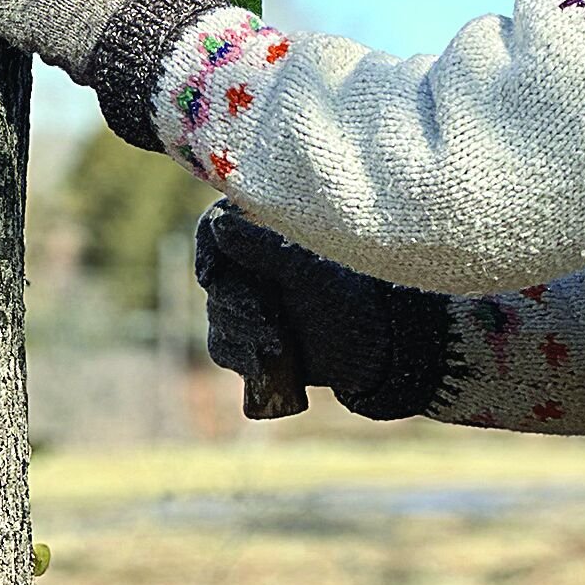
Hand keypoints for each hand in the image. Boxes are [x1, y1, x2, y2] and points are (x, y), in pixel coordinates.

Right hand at [196, 201, 413, 414]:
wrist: (374, 346)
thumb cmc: (349, 292)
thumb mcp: (306, 267)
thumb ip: (262, 246)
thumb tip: (219, 225)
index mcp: (263, 228)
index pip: (215, 226)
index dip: (209, 249)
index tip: (213, 275)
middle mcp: (249, 261)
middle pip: (215, 278)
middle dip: (237, 300)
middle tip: (267, 314)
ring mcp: (247, 299)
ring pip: (217, 316)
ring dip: (241, 330)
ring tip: (278, 341)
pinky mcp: (248, 337)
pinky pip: (224, 347)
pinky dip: (241, 355)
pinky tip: (266, 359)